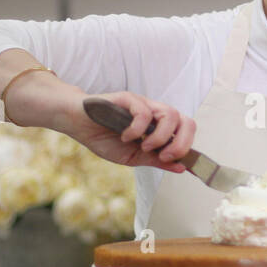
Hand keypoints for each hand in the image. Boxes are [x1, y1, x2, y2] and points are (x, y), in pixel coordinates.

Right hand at [65, 91, 196, 172]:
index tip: (180, 164)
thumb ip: (157, 161)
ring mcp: (143, 104)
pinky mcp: (128, 98)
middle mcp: (155, 113)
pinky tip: (125, 136)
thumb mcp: (134, 157)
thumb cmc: (104, 138)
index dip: (188, 147)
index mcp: (160, 127)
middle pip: (186, 121)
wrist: (79, 124)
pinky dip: (137, 129)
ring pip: (170, 115)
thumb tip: (181, 167)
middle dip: (180, 143)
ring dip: (160, 137)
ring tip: (144, 146)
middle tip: (164, 156)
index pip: (187, 131)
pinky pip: (144, 112)